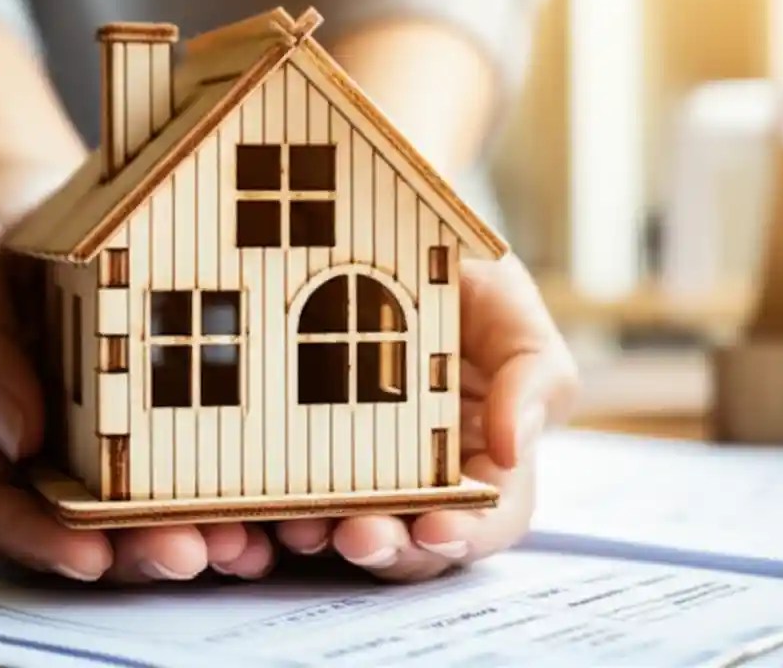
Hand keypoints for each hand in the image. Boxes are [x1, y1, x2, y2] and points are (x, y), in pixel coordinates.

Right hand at [0, 167, 275, 581]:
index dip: (38, 541)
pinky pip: (194, 468)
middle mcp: (41, 451)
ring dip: (193, 536)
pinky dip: (232, 494)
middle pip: (80, 528)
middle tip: (185, 555)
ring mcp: (103, 440)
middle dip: (135, 552)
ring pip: (143, 513)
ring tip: (239, 542)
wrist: (49, 201)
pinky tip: (273, 507)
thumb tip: (20, 435)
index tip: (87, 558)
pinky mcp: (160, 418)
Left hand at [271, 255, 577, 579]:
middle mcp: (420, 476)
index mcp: (482, 452)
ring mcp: (354, 471)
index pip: (491, 515)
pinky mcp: (290, 459)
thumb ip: (533, 371)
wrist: (375, 234)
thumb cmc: (456, 272)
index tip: (436, 528)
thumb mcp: (507, 305)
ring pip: (343, 533)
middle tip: (358, 536)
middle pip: (414, 544)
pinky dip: (264, 518)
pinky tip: (249, 513)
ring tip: (300, 526)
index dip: (469, 533)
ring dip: (325, 540)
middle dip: (389, 548)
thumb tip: (516, 446)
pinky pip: (275, 502)